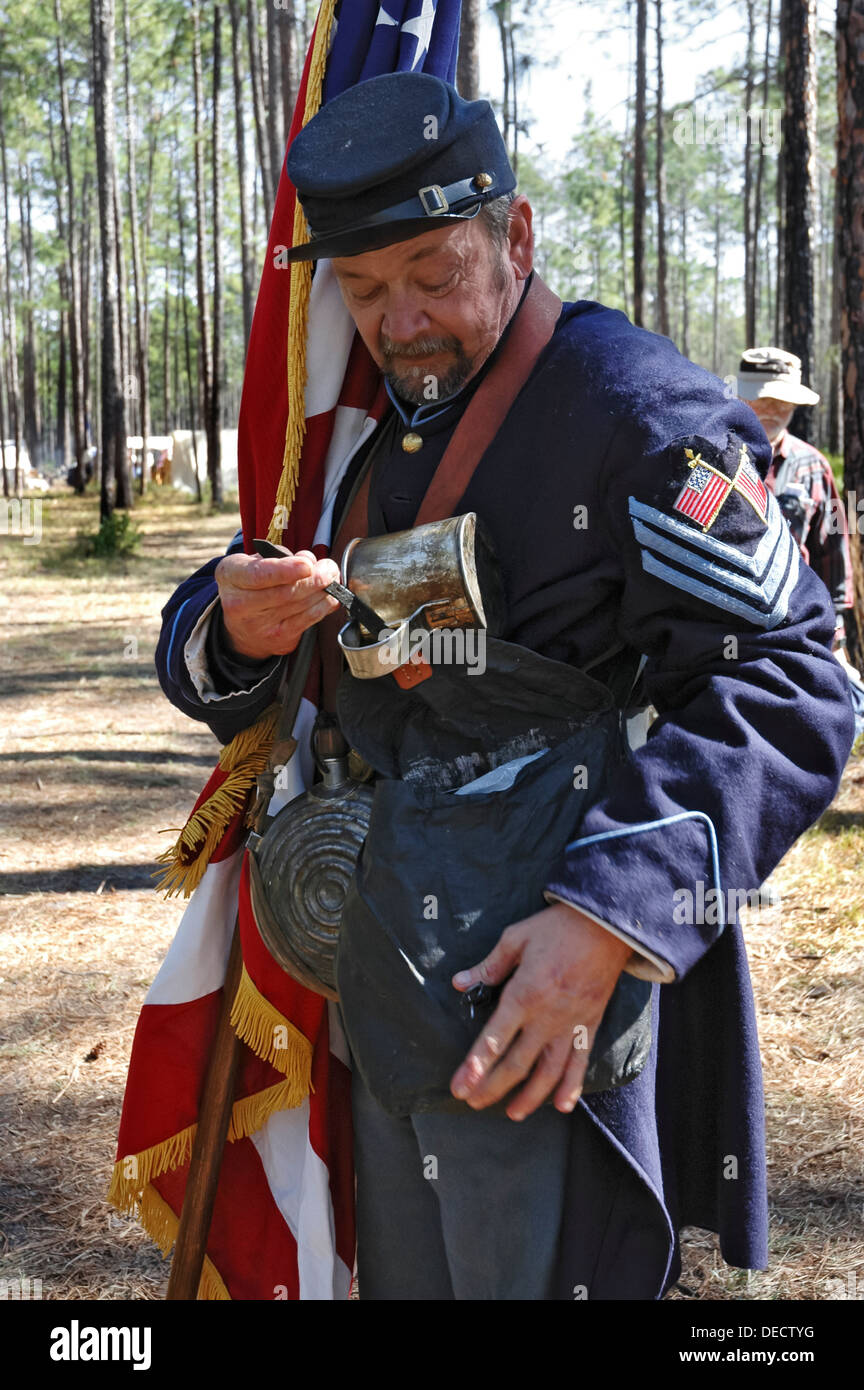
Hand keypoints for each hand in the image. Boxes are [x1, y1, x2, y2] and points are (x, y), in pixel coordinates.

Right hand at [214, 549, 341, 660]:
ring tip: (332, 578)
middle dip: (315, 578)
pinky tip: (329, 596)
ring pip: (301, 605)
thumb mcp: (252, 562)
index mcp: (231, 576)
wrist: (241, 626)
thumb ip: (279, 557)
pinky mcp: (278, 639)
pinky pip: (308, 620)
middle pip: (286, 592)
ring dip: (324, 590)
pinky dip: (324, 606)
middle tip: (329, 567)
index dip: (286, 570)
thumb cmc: (251, 585)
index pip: (258, 574)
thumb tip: (309, 561)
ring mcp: (259, 626)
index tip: (307, 565)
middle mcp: (240, 604)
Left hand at [449, 903, 631, 1121]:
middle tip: (473, 1103)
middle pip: (517, 1063)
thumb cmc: (556, 928)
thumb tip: (459, 983)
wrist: (605, 926)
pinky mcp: (590, 1024)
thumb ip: (488, 966)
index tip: (459, 1087)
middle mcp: (546, 1017)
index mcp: (523, 995)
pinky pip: (580, 1062)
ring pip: (549, 1071)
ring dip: (530, 1096)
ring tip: (513, 1113)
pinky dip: (572, 1086)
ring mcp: (570, 1024)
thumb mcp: (515, 938)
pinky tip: (562, 1105)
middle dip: (492, 1087)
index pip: (493, 1040)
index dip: (475, 1067)